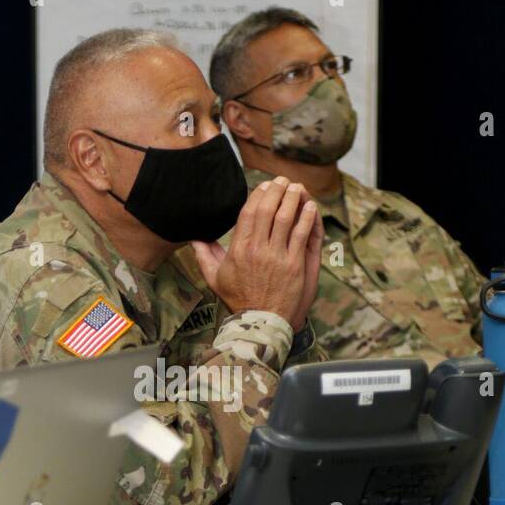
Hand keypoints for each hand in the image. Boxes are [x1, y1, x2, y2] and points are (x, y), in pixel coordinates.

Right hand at [192, 177, 321, 330]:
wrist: (260, 323)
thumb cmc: (238, 300)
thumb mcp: (214, 278)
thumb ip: (204, 255)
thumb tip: (193, 238)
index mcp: (239, 249)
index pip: (249, 212)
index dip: (259, 195)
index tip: (265, 186)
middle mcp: (257, 249)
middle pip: (268, 209)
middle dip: (277, 190)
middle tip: (284, 181)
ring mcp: (277, 256)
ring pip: (287, 217)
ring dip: (293, 198)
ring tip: (297, 188)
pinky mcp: (294, 265)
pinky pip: (302, 234)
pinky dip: (307, 217)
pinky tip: (310, 206)